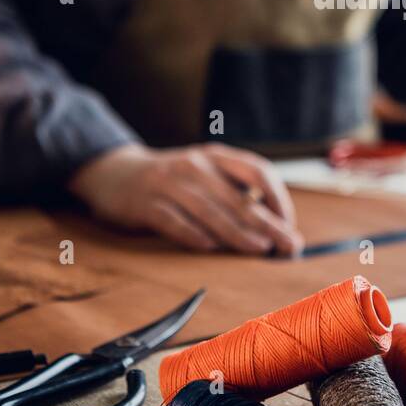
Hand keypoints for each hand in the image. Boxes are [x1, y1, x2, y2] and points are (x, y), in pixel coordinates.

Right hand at [66, 142, 303, 255]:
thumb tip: (276, 224)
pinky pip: (174, 221)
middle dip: (268, 224)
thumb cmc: (173, 181)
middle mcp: (194, 166)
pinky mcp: (146, 204)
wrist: (114, 174)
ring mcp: (169, 183)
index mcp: (215, 156)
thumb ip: (234, 191)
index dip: (278, 198)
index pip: (257, 172)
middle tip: (289, 245)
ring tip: (260, 249)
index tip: (290, 224)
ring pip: (210, 212)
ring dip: (238, 233)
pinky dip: (194, 235)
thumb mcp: (204, 173)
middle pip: (238, 198)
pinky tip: (211, 248)